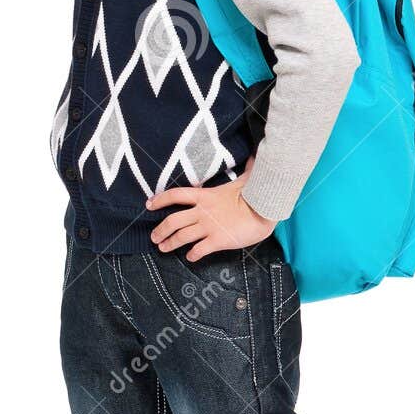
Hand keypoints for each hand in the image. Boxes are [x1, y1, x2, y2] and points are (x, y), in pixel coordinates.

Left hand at [147, 157, 275, 259]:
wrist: (265, 209)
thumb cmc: (255, 193)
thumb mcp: (245, 179)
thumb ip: (245, 169)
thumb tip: (253, 156)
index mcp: (205, 195)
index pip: (175, 195)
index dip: (160, 200)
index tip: (149, 205)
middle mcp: (202, 211)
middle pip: (173, 221)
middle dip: (160, 230)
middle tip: (154, 237)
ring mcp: (209, 226)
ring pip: (181, 237)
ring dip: (170, 243)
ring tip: (163, 248)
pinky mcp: (217, 240)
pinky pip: (199, 250)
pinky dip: (192, 255)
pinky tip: (190, 257)